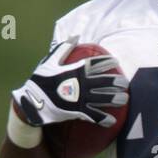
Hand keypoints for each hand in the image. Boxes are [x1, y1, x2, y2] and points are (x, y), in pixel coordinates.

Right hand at [11, 38, 128, 127]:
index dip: (107, 61)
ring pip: (103, 99)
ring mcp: (80, 98)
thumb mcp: (50, 61)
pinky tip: (112, 121)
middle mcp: (80, 84)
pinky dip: (103, 119)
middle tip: (125, 83)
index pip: (95, 63)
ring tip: (125, 99)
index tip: (115, 60)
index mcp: (75, 70)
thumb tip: (75, 36)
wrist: (32, 101)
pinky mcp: (77, 112)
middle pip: (104, 81)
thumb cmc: (40, 80)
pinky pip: (94, 116)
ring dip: (115, 99)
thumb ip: (64, 48)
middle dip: (116, 82)